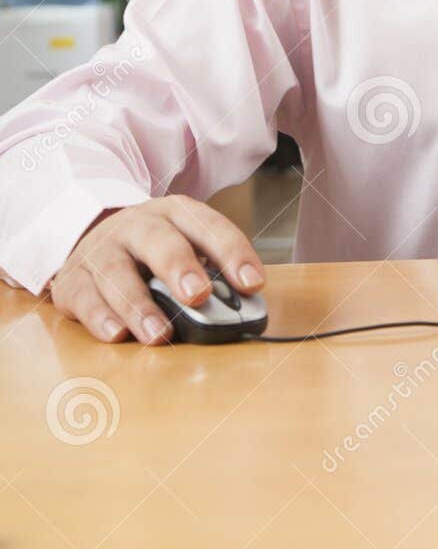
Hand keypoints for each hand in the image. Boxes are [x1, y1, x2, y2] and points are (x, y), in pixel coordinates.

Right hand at [48, 195, 265, 344]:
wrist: (95, 238)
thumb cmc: (154, 251)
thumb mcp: (186, 249)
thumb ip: (212, 276)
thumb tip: (238, 310)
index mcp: (175, 214)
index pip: (209, 227)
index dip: (232, 253)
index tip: (252, 283)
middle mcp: (137, 226)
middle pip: (158, 241)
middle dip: (179, 267)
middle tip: (198, 296)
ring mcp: (102, 250)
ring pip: (117, 272)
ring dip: (140, 305)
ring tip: (160, 334)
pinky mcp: (73, 278)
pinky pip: (84, 297)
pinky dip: (100, 318)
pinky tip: (117, 334)